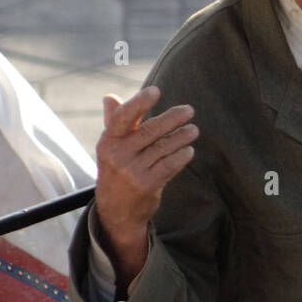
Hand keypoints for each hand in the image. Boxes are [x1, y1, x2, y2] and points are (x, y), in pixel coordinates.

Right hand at [93, 86, 196, 284]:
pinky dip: (182, 156)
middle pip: (150, 131)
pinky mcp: (146, 186)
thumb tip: (110, 96)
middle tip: (189, 110)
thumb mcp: (110, 148)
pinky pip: (169, 165)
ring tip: (193, 130)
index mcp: (107, 142)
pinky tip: (189, 150)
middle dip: (172, 118)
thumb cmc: (116, 170)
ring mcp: (132, 172)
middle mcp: (118, 156)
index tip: (156, 90)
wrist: (116, 211)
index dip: (139, 102)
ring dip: (182, 137)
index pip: (122, 118)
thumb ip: (113, 122)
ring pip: (163, 148)